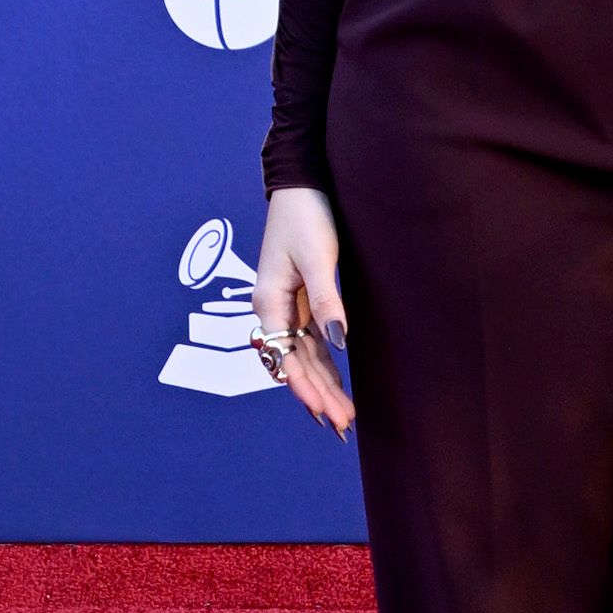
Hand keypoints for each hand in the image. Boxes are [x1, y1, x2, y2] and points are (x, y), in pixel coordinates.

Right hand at [253, 186, 355, 442]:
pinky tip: (336, 386)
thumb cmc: (307, 217)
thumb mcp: (318, 258)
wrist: (303, 185)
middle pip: (295, 364)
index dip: (306, 388)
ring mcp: (287, 307)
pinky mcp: (302, 301)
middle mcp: (274, 310)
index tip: (326, 414)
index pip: (286, 357)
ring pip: (304, 358)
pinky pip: (310, 343)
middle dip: (318, 396)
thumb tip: (338, 343)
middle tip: (342, 427)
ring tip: (342, 418)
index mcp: (270, 302)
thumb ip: (327, 302)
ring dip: (322, 387)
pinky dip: (324, 366)